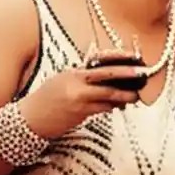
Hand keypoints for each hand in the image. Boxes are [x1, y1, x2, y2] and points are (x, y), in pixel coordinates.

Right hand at [17, 51, 145, 138]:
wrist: (31, 118)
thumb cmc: (49, 98)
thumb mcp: (63, 81)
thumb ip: (84, 77)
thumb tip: (109, 76)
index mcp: (72, 72)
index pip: (98, 60)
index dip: (117, 56)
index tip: (133, 55)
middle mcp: (75, 82)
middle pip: (107, 76)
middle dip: (128, 75)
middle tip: (144, 74)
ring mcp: (78, 98)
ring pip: (109, 95)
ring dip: (125, 96)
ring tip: (135, 96)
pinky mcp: (80, 113)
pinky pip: (103, 108)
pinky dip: (113, 106)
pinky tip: (119, 106)